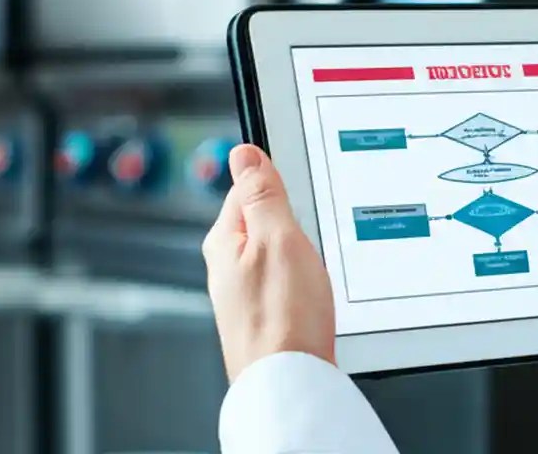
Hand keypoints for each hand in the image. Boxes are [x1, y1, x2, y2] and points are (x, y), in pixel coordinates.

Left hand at [202, 145, 335, 381]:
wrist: (291, 384)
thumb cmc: (283, 318)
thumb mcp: (278, 238)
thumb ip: (262, 194)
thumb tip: (244, 154)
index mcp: (223, 240)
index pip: (246, 187)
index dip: (278, 186)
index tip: (299, 196)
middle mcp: (227, 267)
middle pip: (263, 220)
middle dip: (292, 222)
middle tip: (310, 240)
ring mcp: (246, 293)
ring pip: (277, 252)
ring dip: (300, 254)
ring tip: (313, 270)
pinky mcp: (265, 315)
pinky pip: (285, 280)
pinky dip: (303, 280)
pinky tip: (314, 294)